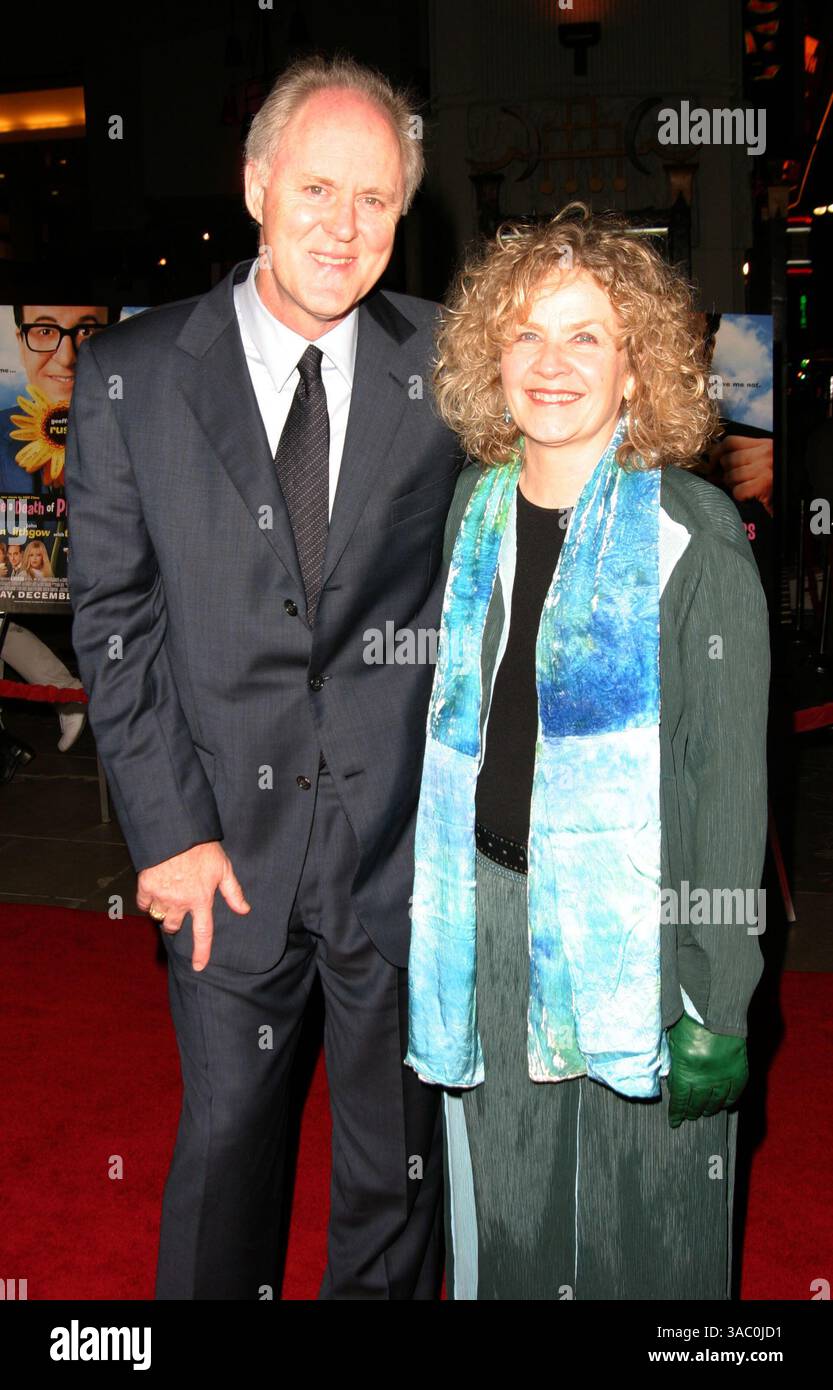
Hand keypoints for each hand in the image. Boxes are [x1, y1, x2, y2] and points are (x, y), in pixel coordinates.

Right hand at [136, 840, 249, 971]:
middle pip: (175, 927)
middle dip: (176, 925)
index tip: (198, 967)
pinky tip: (152, 891)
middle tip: (179, 912)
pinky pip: (143, 903)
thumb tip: (244, 910)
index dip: (201, 952)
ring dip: (162, 912)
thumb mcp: (224, 868)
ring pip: (159, 916)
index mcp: (201, 899)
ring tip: (167, 898)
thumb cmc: (202, 848)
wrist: (176, 831)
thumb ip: (233, 891)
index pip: (203, 933)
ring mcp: (162, 895)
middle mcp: (181, 902)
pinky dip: (146, 900)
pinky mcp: (146, 886)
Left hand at [666, 1014, 747, 1128]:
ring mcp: (723, 1076)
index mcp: (685, 1071)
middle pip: (697, 1104)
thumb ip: (673, 1062)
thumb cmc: (688, 1020)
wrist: (716, 1008)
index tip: (674, 1122)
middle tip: (689, 1116)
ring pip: (716, 1102)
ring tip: (704, 1112)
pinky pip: (734, 1094)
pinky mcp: (739, 1071)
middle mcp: (705, 1079)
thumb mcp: (672, 1041)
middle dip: (691, 1113)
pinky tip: (724, 1105)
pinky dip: (729, 1101)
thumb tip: (671, 1078)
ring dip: (709, 1109)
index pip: (680, 1101)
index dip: (677, 1114)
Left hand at [707, 435, 772, 515]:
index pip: (731, 442)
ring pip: (731, 476)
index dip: (716, 453)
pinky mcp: (764, 484)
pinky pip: (738, 490)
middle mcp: (765, 453)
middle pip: (728, 460)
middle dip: (725, 474)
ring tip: (744, 489)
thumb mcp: (762, 463)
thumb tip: (712, 469)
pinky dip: (740, 497)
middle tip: (732, 483)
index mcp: (764, 444)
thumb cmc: (776, 482)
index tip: (711, 465)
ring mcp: (765, 468)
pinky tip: (750, 497)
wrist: (796, 499)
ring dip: (733, 486)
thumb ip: (741, 461)